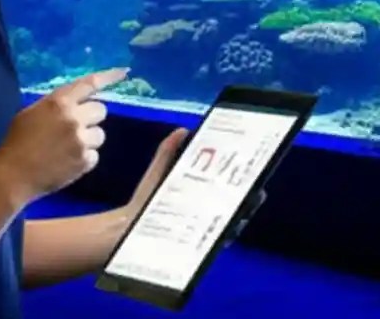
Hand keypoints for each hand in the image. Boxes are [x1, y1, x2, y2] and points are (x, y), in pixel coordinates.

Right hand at [0, 67, 127, 204]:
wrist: (13, 176)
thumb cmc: (17, 142)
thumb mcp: (31, 113)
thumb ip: (55, 105)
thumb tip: (76, 102)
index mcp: (58, 102)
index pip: (89, 84)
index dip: (108, 76)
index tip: (124, 72)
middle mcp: (74, 118)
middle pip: (101, 110)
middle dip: (90, 117)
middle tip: (75, 126)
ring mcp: (81, 141)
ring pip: (100, 134)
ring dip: (89, 138)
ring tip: (69, 147)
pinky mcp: (85, 161)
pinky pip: (95, 155)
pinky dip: (84, 158)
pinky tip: (67, 162)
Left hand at [122, 128, 267, 246]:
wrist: (123, 230)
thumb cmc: (144, 203)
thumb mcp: (158, 174)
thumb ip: (168, 153)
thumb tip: (182, 130)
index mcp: (199, 198)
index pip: (227, 191)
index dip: (243, 182)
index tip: (253, 169)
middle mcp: (203, 218)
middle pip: (233, 210)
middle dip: (248, 201)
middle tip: (256, 191)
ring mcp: (199, 235)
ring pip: (227, 228)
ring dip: (239, 219)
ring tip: (245, 208)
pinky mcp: (191, 248)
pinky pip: (211, 243)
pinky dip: (221, 235)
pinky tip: (227, 228)